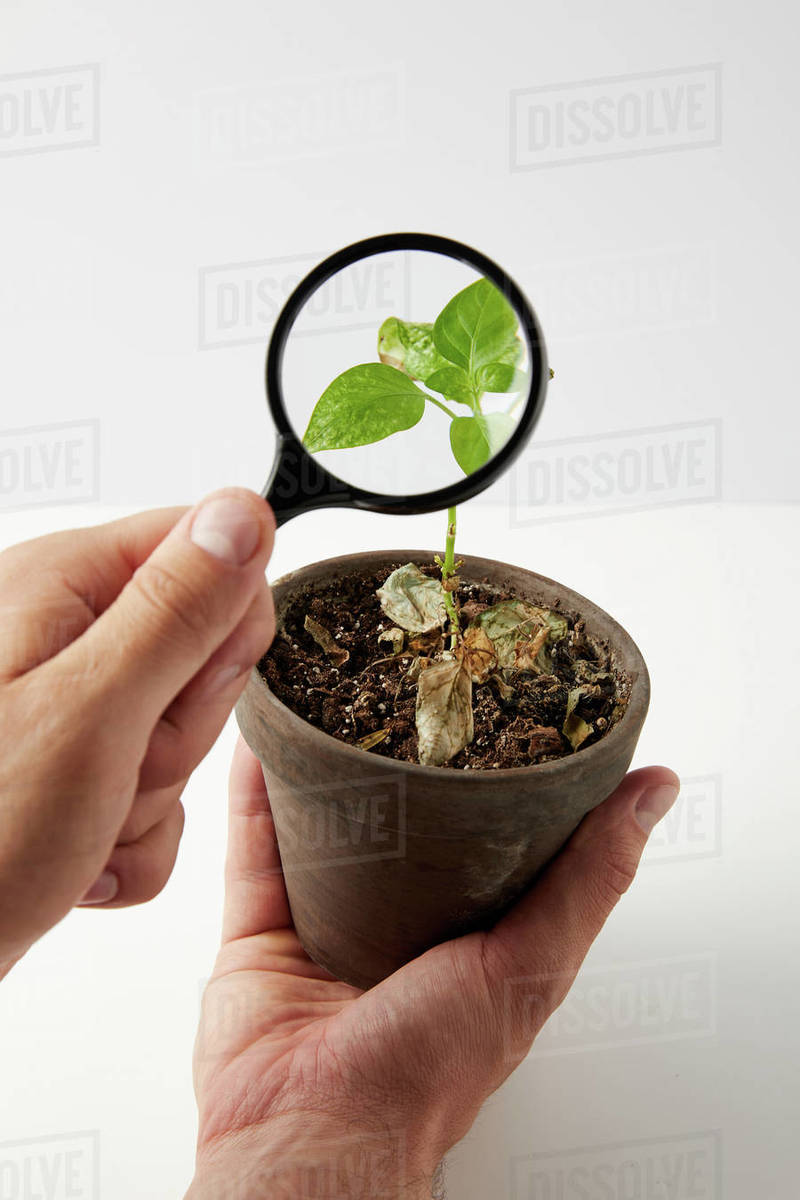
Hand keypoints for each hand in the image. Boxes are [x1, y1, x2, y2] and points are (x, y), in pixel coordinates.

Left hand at [0, 488, 274, 974]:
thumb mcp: (90, 713)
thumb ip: (177, 610)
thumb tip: (242, 514)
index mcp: (59, 586)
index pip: (207, 555)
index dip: (222, 628)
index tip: (175, 687)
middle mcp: (60, 637)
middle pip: (200, 656)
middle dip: (172, 735)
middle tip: (106, 766)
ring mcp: (66, 707)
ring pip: (179, 736)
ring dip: (145, 799)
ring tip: (74, 822)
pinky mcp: (69, 768)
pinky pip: (152, 794)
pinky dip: (126, 840)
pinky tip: (71, 858)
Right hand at [188, 738, 678, 1198]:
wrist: (310, 1133)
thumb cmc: (425, 1072)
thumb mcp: (531, 963)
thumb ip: (588, 879)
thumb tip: (654, 795)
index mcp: (469, 935)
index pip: (488, 838)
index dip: (495, 775)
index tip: (498, 707)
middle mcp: (397, 925)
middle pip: (398, 825)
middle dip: (399, 762)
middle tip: (405, 686)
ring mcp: (324, 924)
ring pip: (321, 825)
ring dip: (321, 765)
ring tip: (329, 695)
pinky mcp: (260, 930)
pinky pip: (255, 848)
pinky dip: (255, 793)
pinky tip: (263, 741)